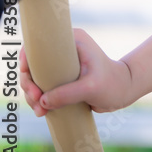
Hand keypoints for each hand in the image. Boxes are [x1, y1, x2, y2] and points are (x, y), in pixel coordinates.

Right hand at [19, 28, 133, 116]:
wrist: (124, 91)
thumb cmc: (113, 84)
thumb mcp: (91, 88)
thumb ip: (68, 93)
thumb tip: (42, 101)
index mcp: (72, 40)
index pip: (40, 43)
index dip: (27, 58)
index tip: (27, 76)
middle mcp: (64, 49)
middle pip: (33, 64)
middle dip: (29, 83)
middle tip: (36, 99)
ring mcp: (61, 65)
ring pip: (35, 78)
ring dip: (32, 95)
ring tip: (40, 111)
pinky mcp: (61, 78)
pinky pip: (42, 87)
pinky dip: (38, 99)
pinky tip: (41, 111)